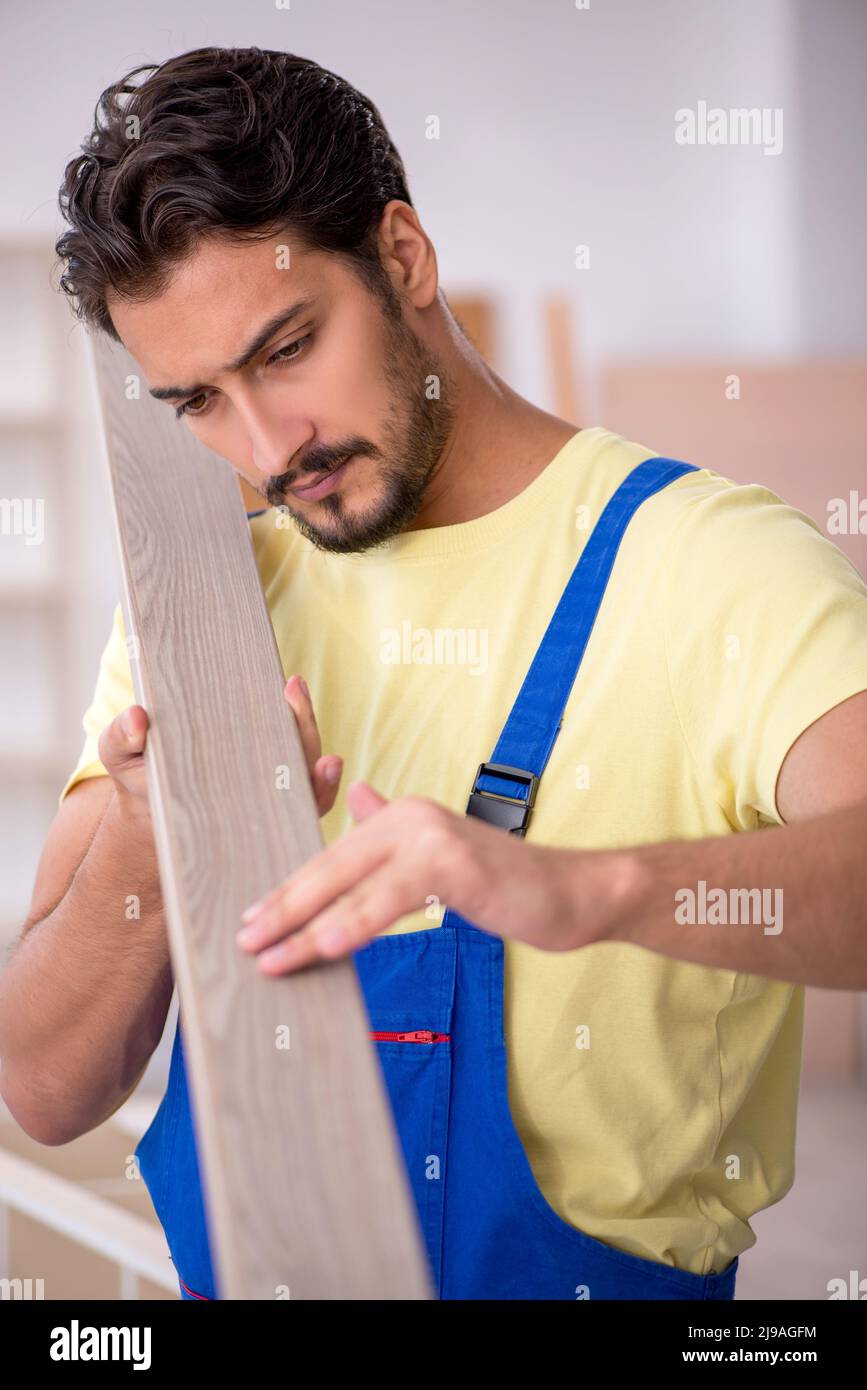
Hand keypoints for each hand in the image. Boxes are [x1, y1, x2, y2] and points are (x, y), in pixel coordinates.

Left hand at [103, 675, 341, 820]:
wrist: (146, 833)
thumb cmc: (142, 781)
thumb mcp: (123, 753)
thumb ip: (121, 734)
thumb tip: (138, 717)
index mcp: (239, 735)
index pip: (275, 715)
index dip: (292, 702)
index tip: (291, 685)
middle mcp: (264, 760)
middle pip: (299, 742)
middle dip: (304, 722)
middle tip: (293, 698)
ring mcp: (272, 794)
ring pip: (308, 776)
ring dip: (320, 767)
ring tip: (324, 761)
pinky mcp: (272, 826)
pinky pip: (305, 814)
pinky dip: (320, 799)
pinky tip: (321, 790)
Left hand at [236, 783, 612, 972]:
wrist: (572, 891)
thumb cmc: (505, 882)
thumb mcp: (442, 853)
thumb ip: (394, 827)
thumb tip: (357, 795)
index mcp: (402, 816)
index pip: (332, 857)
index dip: (289, 889)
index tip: (253, 921)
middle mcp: (410, 817)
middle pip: (330, 867)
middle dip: (283, 907)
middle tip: (245, 941)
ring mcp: (431, 838)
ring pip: (351, 884)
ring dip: (304, 923)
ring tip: (271, 955)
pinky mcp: (453, 866)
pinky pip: (390, 900)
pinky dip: (354, 923)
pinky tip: (325, 946)